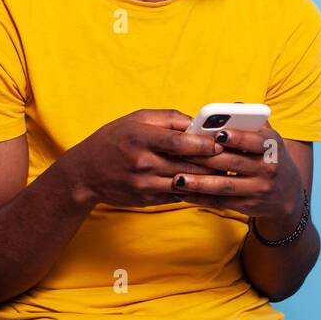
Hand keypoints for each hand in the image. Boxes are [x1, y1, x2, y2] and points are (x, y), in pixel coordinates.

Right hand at [60, 109, 221, 207]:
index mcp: (141, 138)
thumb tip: (199, 123)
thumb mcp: (137, 119)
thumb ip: (169, 119)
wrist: (86, 173)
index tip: (221, 143)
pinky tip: (208, 184)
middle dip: (214, 162)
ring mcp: (145, 185)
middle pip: (188, 165)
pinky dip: (194, 189)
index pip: (179, 143)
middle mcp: (143, 163)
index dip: (203, 144)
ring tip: (226, 171)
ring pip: (187, 183)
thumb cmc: (114, 139)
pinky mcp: (148, 200)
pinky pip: (178, 195)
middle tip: (234, 158)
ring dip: (208, 179)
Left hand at [166, 121, 304, 228]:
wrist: (287, 194)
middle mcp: (268, 169)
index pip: (255, 141)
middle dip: (206, 157)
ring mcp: (258, 190)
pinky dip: (201, 198)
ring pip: (224, 186)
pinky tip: (183, 193)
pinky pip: (221, 202)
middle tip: (181, 152)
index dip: (237, 138)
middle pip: (233, 163)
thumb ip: (253, 121)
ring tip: (178, 178)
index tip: (218, 134)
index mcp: (272, 147)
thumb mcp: (269, 138)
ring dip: (199, 183)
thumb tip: (234, 105)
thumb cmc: (270, 158)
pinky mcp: (248, 206)